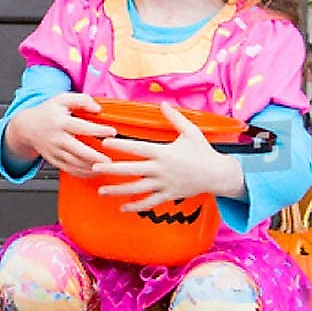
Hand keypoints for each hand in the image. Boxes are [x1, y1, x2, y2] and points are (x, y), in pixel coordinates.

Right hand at [5, 92, 117, 177]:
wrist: (27, 127)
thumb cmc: (47, 112)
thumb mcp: (62, 99)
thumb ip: (81, 100)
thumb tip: (97, 108)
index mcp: (60, 122)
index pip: (81, 127)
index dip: (98, 130)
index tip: (112, 132)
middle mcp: (57, 138)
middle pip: (77, 150)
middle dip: (94, 157)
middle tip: (109, 160)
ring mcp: (54, 151)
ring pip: (74, 163)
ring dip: (90, 167)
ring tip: (105, 167)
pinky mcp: (54, 160)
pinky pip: (68, 169)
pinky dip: (81, 173)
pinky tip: (93, 172)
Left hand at [91, 102, 245, 211]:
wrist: (217, 175)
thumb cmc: (203, 151)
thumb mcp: (191, 132)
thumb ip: (175, 118)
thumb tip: (163, 103)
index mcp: (163, 153)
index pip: (137, 148)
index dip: (120, 146)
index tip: (104, 143)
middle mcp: (161, 170)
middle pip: (131, 170)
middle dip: (112, 169)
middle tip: (94, 168)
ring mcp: (164, 185)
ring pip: (137, 189)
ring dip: (118, 191)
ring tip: (101, 191)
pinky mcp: (168, 196)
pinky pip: (149, 203)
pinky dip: (135, 206)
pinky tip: (122, 207)